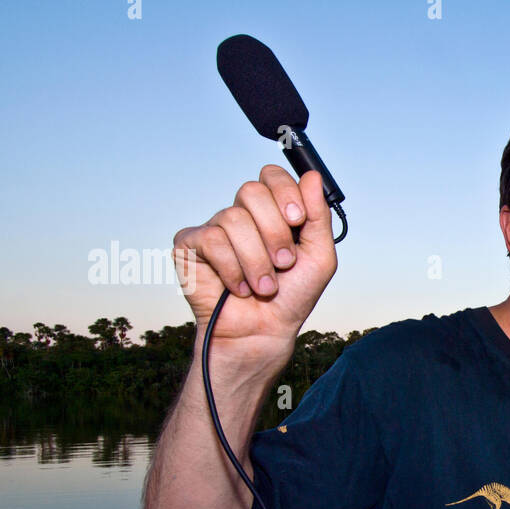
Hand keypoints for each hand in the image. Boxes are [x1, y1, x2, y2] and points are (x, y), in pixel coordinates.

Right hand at [173, 166, 337, 356]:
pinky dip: (233, 270)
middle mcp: (242, 215)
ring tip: (264, 286)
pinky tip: (239, 288)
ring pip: (233, 218)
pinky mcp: (190, 245)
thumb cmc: (292, 296)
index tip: (297, 221)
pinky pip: (211, 240)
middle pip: (252, 192)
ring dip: (256, 259)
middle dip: (275, 231)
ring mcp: (214, 228)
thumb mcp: (319, 257)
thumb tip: (311, 176)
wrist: (264, 332)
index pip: (272, 176)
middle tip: (284, 262)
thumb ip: (319, 216)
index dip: (285, 193)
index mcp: (271, 212)